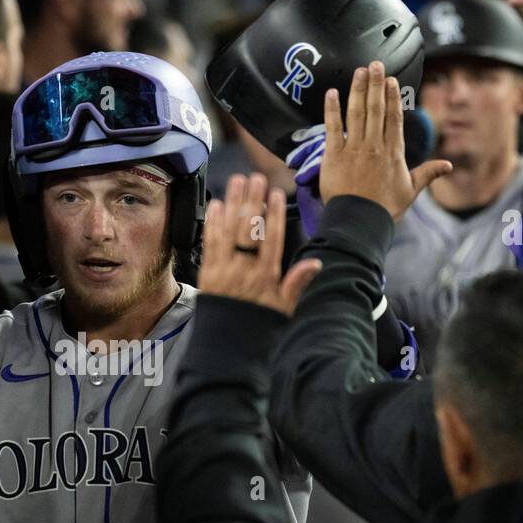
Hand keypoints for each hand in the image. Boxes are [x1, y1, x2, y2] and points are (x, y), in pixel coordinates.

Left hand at [199, 172, 321, 314]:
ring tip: (237, 181)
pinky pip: (209, 243)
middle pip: (248, 230)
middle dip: (252, 201)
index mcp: (266, 277)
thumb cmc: (257, 324)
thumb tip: (315, 263)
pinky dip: (212, 222)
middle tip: (256, 178)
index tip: (276, 194)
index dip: (274, 215)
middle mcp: (243, 270)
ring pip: (228, 231)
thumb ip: (297, 283)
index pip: (271, 240)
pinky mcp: (207, 272)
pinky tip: (217, 204)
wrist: (226, 345)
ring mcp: (223, 270)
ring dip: (232, 203)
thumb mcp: (283, 308)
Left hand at [318, 62, 451, 222]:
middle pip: (376, 108)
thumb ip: (428, 173)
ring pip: (356, 113)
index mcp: (393, 152)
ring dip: (357, 90)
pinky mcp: (333, 156)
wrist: (359, 222)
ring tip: (359, 72)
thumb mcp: (410, 190)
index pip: (394, 117)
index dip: (392, 96)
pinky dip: (332, 110)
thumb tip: (448, 166)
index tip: (390, 79)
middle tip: (374, 64)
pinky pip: (332, 128)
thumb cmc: (384, 208)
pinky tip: (332, 93)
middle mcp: (374, 145)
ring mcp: (353, 149)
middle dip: (375, 84)